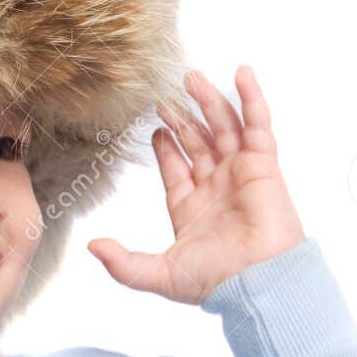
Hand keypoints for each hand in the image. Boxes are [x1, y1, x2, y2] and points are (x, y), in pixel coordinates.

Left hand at [88, 65, 306, 304]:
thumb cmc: (216, 282)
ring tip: (190, 77)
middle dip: (181, 117)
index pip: (175, 167)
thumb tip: (92, 247)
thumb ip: (124, 263)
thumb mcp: (160, 274)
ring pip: (222, 127)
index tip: (155, 126)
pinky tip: (241, 74)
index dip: (164, 146)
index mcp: (191, 208)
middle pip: (196, 141)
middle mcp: (216, 186)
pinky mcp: (263, 165)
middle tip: (164, 94)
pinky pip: (257, 124)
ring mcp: (240, 173)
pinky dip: (251, 98)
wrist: (259, 281)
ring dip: (208, 101)